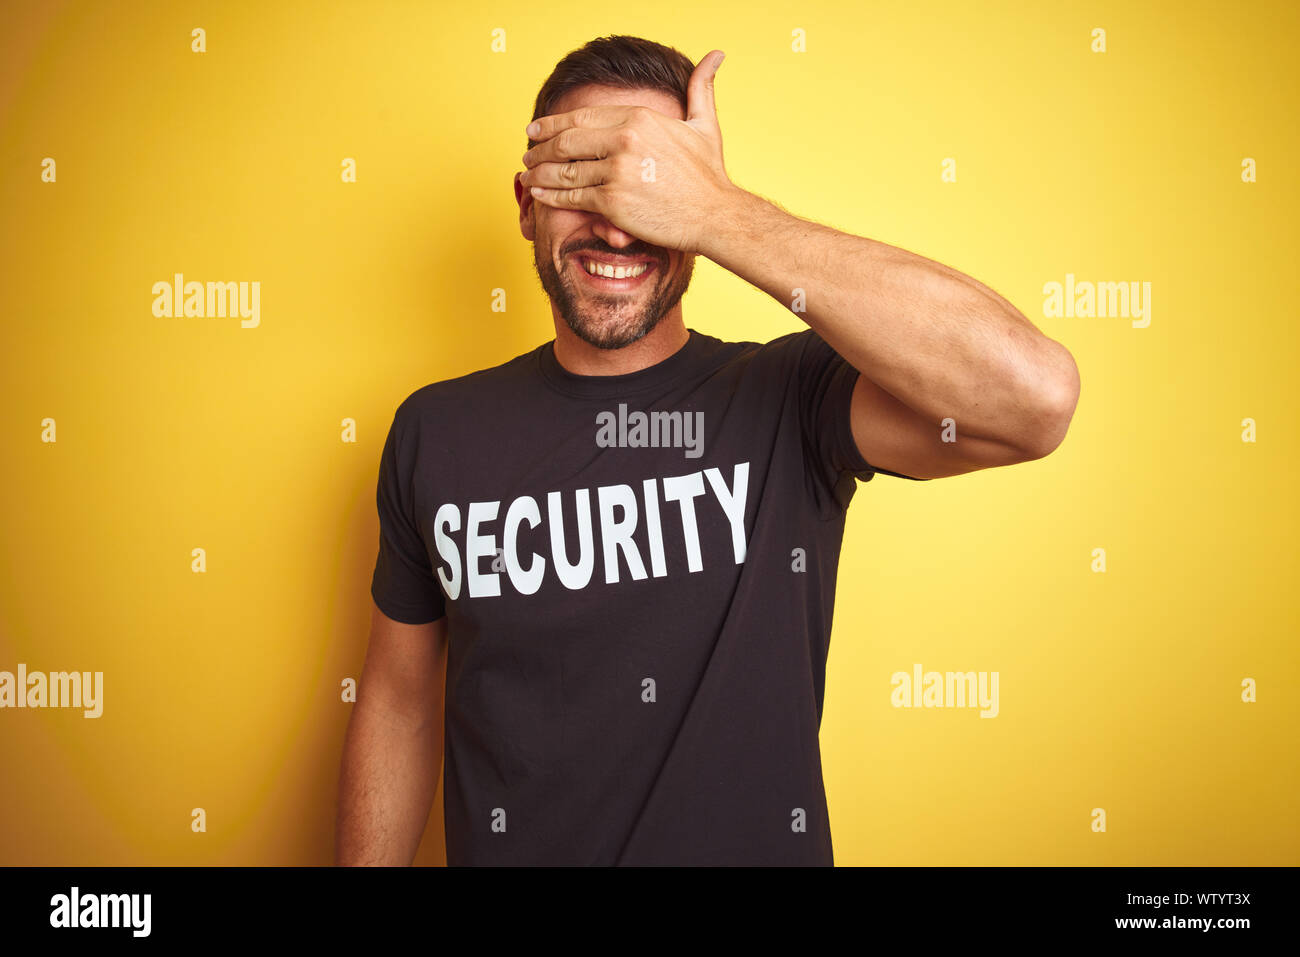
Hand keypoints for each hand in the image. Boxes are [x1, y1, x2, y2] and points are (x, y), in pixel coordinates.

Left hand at [520, 49, 736, 253]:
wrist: (715, 216)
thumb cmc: (709, 175)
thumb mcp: (704, 124)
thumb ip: (701, 88)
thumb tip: (716, 54)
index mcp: (638, 117)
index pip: (582, 116)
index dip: (553, 123)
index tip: (535, 129)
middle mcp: (624, 140)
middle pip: (566, 141)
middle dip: (540, 149)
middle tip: (527, 155)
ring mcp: (616, 171)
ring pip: (564, 170)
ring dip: (539, 173)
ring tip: (527, 175)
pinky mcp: (612, 202)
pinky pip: (571, 197)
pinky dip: (550, 196)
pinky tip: (538, 195)